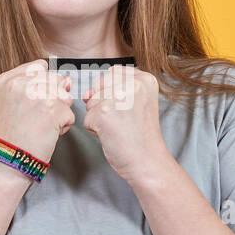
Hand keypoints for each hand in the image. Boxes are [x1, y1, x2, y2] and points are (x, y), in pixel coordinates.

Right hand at [0, 59, 75, 164]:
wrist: (10, 159)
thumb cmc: (14, 134)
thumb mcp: (13, 100)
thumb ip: (37, 84)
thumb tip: (66, 80)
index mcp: (8, 79)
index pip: (40, 67)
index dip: (43, 85)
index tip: (33, 102)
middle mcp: (22, 83)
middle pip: (56, 79)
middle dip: (53, 99)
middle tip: (36, 117)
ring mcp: (38, 95)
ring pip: (65, 96)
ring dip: (59, 112)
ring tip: (41, 124)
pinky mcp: (53, 109)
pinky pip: (70, 113)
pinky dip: (63, 126)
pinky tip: (46, 132)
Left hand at [81, 65, 172, 183]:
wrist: (148, 162)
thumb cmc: (142, 137)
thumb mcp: (135, 104)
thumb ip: (113, 91)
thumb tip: (86, 94)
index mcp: (145, 80)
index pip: (113, 72)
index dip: (110, 90)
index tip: (123, 108)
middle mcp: (133, 84)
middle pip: (99, 84)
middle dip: (102, 103)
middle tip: (122, 120)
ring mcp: (118, 97)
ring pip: (91, 102)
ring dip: (98, 117)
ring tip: (119, 128)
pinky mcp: (104, 112)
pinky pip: (87, 118)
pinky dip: (95, 130)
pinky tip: (113, 135)